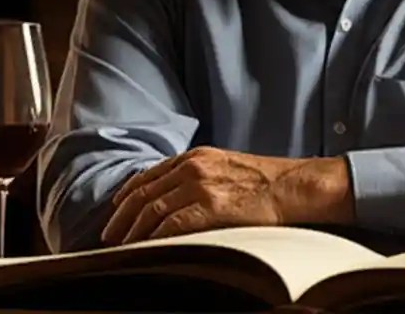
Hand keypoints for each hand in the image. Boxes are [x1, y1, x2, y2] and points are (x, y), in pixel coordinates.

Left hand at [100, 146, 351, 246]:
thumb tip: (182, 196)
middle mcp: (193, 167)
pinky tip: (145, 248)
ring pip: (151, 210)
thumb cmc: (268, 181)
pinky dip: (153, 238)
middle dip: (122, 215)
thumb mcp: (228, 167)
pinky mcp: (209, 207)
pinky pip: (170, 225)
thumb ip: (202, 176)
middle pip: (144, 193)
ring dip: (132, 230)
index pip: (151, 175)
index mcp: (196, 157)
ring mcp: (199, 186)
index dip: (129, 193)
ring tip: (123, 246)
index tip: (117, 209)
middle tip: (110, 234)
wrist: (294, 186)